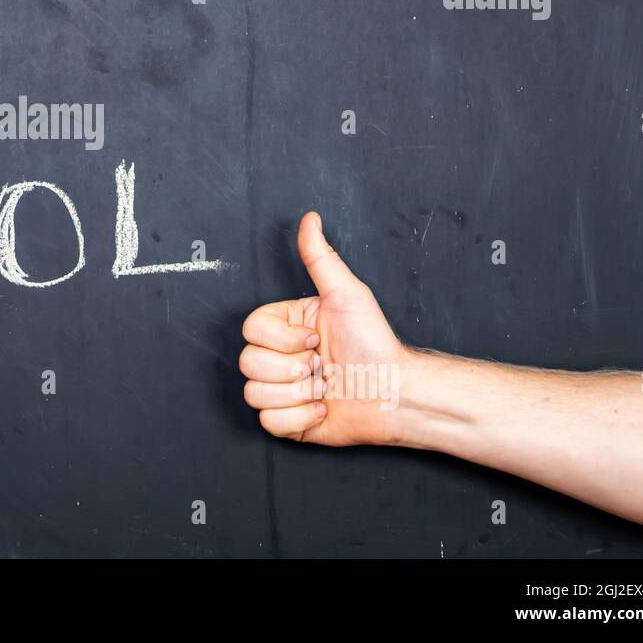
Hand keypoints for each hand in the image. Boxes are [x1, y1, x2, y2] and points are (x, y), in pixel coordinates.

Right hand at [240, 211, 407, 445]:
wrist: (394, 393)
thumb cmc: (374, 343)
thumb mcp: (347, 294)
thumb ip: (321, 258)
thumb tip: (310, 219)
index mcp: (285, 327)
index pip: (250, 330)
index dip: (283, 339)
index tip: (315, 338)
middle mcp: (279, 357)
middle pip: (248, 363)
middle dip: (292, 368)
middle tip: (323, 365)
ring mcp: (281, 390)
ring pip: (254, 394)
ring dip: (297, 394)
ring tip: (325, 388)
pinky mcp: (287, 421)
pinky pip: (268, 424)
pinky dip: (300, 418)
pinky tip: (323, 408)